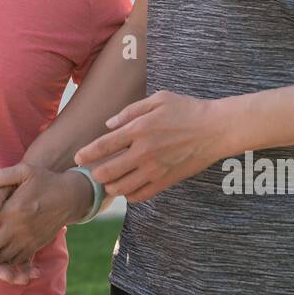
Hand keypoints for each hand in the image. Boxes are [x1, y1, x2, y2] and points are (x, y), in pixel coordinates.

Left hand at [0, 162, 90, 275]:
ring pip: (3, 257)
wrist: (72, 196)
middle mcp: (18, 228)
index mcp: (12, 209)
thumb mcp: (25, 171)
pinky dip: (5, 264)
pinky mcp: (35, 246)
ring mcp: (27, 239)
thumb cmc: (45, 180)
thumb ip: (1, 177)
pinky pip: (17, 260)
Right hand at [0, 184, 38, 285]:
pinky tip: (36, 273)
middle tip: (6, 276)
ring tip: (24, 279)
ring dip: (10, 274)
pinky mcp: (21, 247)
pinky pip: (19, 264)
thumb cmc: (18, 182)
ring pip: (3, 263)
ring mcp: (6, 242)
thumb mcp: (6, 185)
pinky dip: (25, 271)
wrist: (39, 184)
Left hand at [73, 90, 231, 201]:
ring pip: (122, 187)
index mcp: (138, 130)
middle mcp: (144, 152)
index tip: (78, 157)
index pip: (103, 145)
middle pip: (108, 171)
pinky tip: (128, 188)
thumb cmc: (186, 110)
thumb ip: (130, 111)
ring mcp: (155, 169)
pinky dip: (130, 195)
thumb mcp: (157, 99)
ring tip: (108, 181)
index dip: (87, 153)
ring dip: (110, 186)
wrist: (215, 129)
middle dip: (95, 173)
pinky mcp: (166, 181)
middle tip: (92, 171)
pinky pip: (141, 195)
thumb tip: (109, 125)